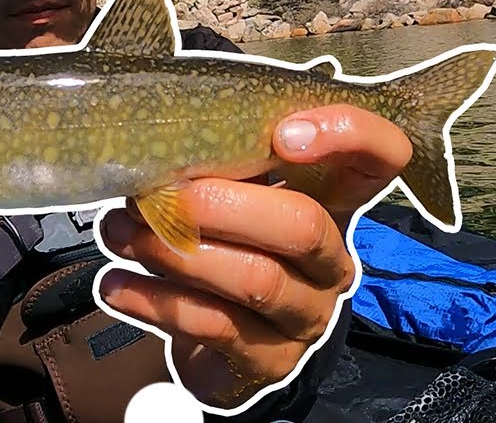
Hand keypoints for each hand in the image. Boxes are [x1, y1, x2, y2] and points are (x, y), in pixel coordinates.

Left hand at [96, 104, 411, 408]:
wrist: (220, 351)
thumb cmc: (222, 250)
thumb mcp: (229, 200)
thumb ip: (215, 163)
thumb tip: (148, 135)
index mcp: (331, 205)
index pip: (380, 158)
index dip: (350, 135)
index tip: (285, 134)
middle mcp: (332, 261)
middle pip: (302, 224)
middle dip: (220, 204)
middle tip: (154, 195)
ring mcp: (306, 316)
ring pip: (256, 279)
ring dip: (176, 252)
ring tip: (118, 232)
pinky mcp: (268, 362)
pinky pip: (213, 325)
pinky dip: (155, 300)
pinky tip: (115, 284)